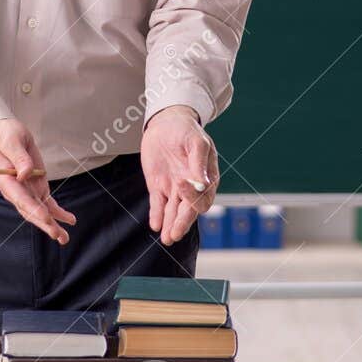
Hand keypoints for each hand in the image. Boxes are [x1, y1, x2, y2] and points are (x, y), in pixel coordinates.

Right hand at [0, 117, 76, 244]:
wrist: (5, 136)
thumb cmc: (6, 135)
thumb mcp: (11, 140)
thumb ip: (18, 156)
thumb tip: (25, 173)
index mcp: (6, 179)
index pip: (18, 196)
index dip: (32, 208)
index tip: (45, 217)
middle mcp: (16, 190)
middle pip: (29, 210)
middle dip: (43, 223)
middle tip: (56, 234)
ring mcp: (27, 191)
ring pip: (39, 211)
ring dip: (51, 225)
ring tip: (64, 238)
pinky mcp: (37, 188)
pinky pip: (48, 203)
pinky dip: (59, 213)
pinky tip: (70, 221)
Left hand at [141, 105, 218, 246]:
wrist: (166, 122)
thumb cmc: (186, 130)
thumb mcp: (196, 141)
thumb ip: (199, 162)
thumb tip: (203, 183)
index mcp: (206, 178)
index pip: (203, 197)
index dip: (193, 196)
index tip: (182, 183)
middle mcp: (191, 188)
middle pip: (188, 211)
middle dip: (182, 223)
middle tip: (174, 235)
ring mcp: (175, 189)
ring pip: (173, 212)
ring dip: (170, 225)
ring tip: (167, 239)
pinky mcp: (159, 187)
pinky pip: (158, 205)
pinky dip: (157, 215)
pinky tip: (155, 225)